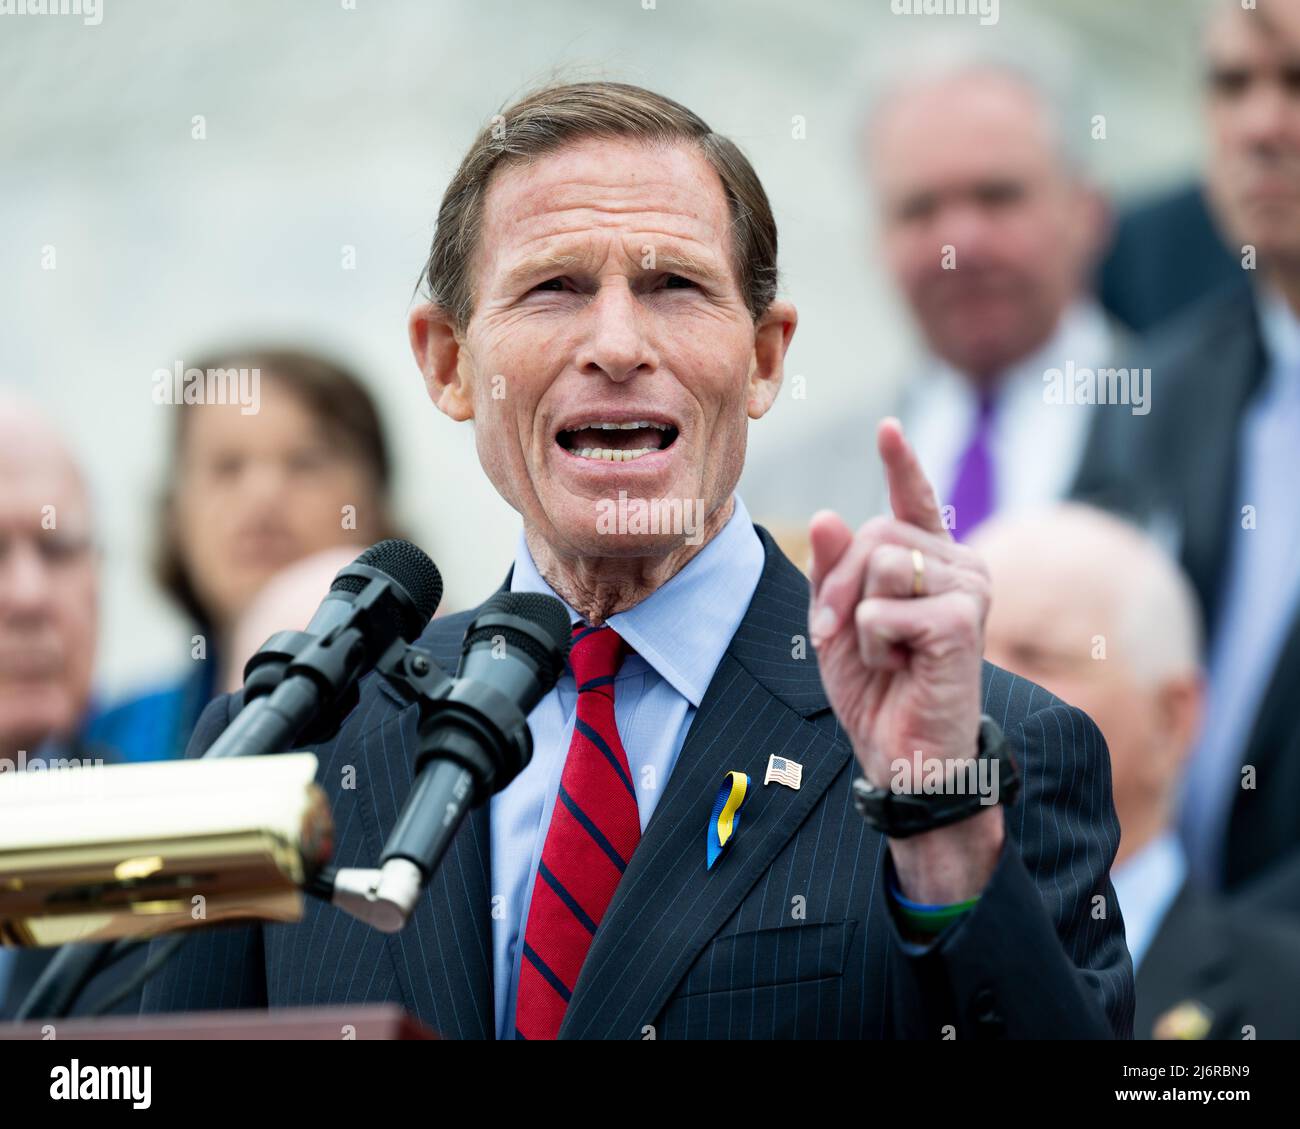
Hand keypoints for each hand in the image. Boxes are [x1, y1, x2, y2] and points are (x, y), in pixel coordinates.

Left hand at [808, 418, 1001, 902]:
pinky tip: (900, 666)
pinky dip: (872, 641)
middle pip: (874, 531)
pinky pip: (882, 605)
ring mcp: (968, 589)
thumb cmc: (877, 690)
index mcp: (931, 565)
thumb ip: (832, 570)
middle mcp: (959, 567)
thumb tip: (828, 515)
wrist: (906, 757)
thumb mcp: (838, 622)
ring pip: (879, 560)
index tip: (888, 428)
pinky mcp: (962, 619)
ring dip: (855, 615)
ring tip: (882, 652)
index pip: (914, 503)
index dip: (901, 464)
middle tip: (840, 635)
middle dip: (838, 584)